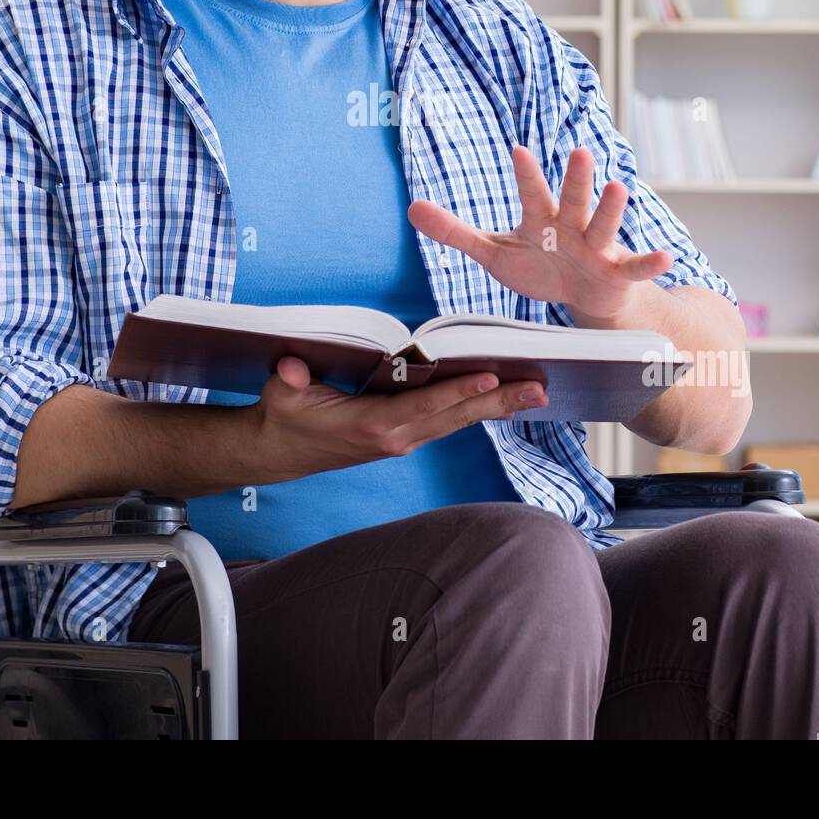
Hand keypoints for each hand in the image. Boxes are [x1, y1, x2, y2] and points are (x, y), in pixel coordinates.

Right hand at [248, 356, 548, 481]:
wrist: (278, 451)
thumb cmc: (284, 416)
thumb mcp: (281, 395)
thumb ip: (289, 380)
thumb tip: (292, 368)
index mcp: (372, 425)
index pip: (424, 406)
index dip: (457, 392)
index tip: (490, 378)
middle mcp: (396, 437)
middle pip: (455, 416)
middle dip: (498, 401)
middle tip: (539, 389)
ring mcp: (403, 440)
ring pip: (457, 421)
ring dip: (497, 406)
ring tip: (536, 391)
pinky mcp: (404, 436)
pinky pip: (447, 421)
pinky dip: (477, 408)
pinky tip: (503, 398)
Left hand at [406, 144, 670, 327]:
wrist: (580, 296)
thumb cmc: (538, 266)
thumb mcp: (493, 252)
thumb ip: (456, 231)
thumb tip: (412, 208)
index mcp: (542, 219)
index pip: (532, 194)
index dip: (526, 176)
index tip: (519, 151)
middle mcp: (573, 226)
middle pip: (573, 199)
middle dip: (576, 179)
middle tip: (579, 152)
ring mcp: (598, 247)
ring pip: (604, 225)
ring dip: (612, 209)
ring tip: (619, 187)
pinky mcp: (618, 272)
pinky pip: (636, 266)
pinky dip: (650, 261)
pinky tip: (666, 256)